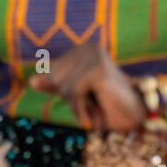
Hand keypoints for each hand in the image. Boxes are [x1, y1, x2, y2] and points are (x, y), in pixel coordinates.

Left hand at [28, 43, 145, 130]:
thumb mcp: (77, 95)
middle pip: (56, 77)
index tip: (87, 98)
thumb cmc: (107, 106)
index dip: (64, 93)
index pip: (53, 73)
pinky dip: (79, 109)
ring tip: (94, 110)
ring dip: (76, 105)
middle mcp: (89, 48)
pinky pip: (72, 92)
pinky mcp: (98, 70)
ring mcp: (95, 57)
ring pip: (63, 86)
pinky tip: (92, 116)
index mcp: (83, 49)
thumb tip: (31, 81)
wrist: (135, 119)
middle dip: (70, 98)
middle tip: (93, 105)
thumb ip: (55, 86)